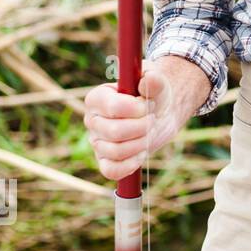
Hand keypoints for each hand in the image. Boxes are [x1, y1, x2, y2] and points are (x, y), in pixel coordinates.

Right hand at [83, 60, 183, 181]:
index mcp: (97, 97)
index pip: (113, 107)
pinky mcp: (105, 160)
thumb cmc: (153, 95)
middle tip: (152, 119)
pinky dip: (130, 164)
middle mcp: (92, 120)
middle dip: (142, 127)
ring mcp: (96, 141)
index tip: (149, 103)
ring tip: (149, 132)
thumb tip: (149, 79)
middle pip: (115, 132)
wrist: (159, 113)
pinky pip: (112, 170)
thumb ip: (154, 80)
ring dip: (141, 143)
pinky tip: (141, 152)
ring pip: (116, 151)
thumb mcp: (157, 83)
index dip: (138, 108)